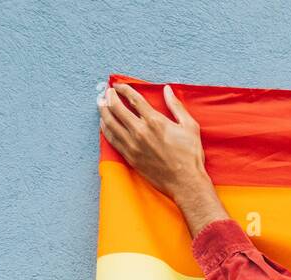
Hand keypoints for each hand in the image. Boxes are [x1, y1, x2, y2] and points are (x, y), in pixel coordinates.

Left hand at [99, 84, 227, 234]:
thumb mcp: (190, 127)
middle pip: (117, 108)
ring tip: (101, 104)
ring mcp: (133, 144)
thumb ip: (176, 106)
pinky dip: (105, 128)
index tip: (118, 85)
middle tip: (107, 92)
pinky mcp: (130, 156)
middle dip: (110, 96)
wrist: (186, 182)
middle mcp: (140, 131)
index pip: (133, 98)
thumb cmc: (190, 156)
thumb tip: (167, 90)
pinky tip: (103, 123)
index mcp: (155, 121)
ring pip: (110, 122)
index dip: (123, 88)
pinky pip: (111, 139)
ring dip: (103, 110)